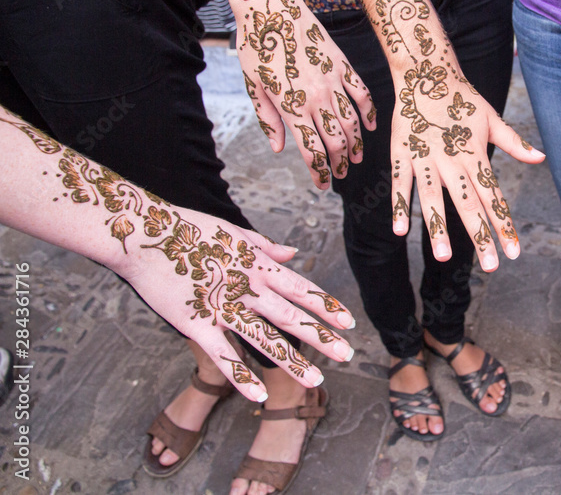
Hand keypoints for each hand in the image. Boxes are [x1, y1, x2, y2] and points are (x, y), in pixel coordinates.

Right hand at [116, 206, 356, 401]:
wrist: (144, 235)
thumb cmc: (188, 230)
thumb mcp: (234, 232)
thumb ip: (265, 246)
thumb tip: (293, 253)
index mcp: (259, 266)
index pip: (302, 289)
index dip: (326, 307)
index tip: (349, 322)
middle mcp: (248, 288)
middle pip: (292, 317)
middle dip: (322, 337)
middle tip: (347, 355)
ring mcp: (223, 307)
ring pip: (265, 339)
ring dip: (293, 361)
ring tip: (316, 380)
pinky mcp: (196, 323)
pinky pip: (223, 355)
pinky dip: (241, 376)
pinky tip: (259, 396)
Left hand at [237, 3, 376, 188]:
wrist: (273, 8)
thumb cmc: (257, 46)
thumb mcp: (254, 86)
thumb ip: (268, 119)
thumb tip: (279, 148)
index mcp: (291, 106)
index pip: (312, 150)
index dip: (319, 172)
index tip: (321, 183)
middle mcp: (315, 98)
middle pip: (336, 141)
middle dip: (339, 163)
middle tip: (340, 174)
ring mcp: (332, 82)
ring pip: (351, 122)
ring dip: (356, 145)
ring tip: (356, 158)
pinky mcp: (343, 66)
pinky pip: (362, 95)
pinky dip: (368, 113)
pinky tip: (369, 127)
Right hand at [388, 65, 544, 270]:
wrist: (426, 72)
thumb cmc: (462, 98)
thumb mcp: (492, 119)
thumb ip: (515, 143)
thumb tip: (542, 159)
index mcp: (475, 154)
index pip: (494, 196)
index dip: (504, 225)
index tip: (514, 251)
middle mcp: (451, 159)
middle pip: (468, 203)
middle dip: (480, 235)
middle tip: (491, 265)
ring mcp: (424, 157)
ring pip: (432, 197)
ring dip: (437, 226)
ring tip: (444, 256)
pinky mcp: (401, 153)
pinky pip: (399, 183)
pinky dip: (399, 205)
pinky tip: (400, 231)